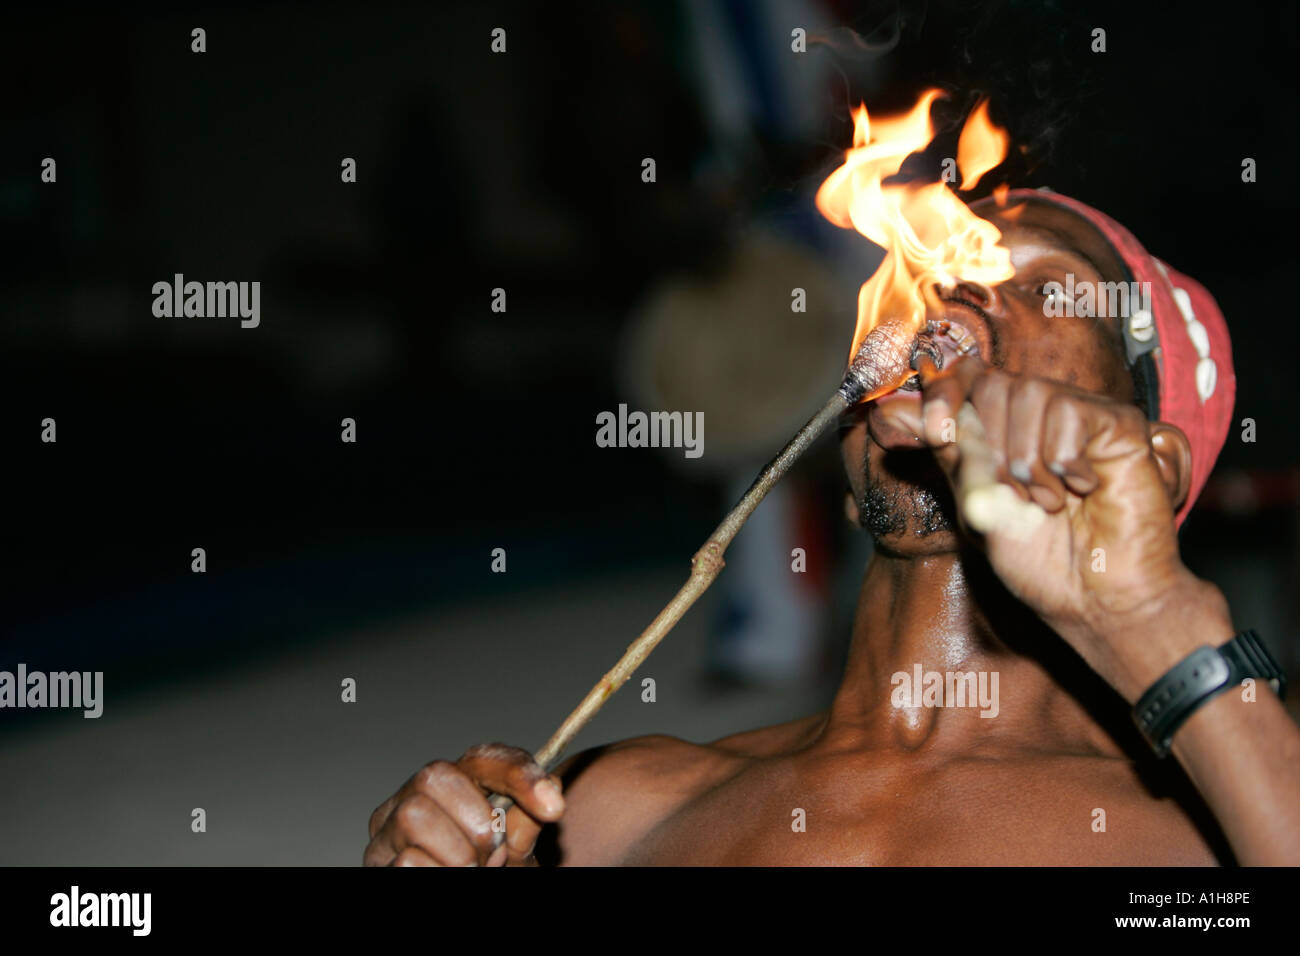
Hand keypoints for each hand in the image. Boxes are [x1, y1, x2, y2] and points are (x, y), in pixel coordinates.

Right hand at [364, 743, 564, 865]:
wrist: (470, 896)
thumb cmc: (492, 870)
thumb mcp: (516, 848)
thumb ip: (527, 820)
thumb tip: (549, 790)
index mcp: (457, 781)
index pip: (485, 757)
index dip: (520, 775)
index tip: (554, 807)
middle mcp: (414, 795)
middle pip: (435, 775)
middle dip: (476, 822)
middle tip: (493, 855)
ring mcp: (388, 827)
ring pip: (414, 815)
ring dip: (457, 854)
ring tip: (470, 870)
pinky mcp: (376, 859)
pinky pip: (406, 859)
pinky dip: (436, 873)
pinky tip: (444, 877)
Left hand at [883, 356, 1229, 700]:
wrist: (1094, 601)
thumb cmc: (1041, 562)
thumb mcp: (974, 504)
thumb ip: (944, 452)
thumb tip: (891, 410)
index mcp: (1004, 430)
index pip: (967, 376)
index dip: (945, 392)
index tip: (936, 429)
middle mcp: (1042, 415)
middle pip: (994, 384)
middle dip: (989, 446)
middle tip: (1012, 495)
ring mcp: (1083, 416)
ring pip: (1031, 393)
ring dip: (1025, 460)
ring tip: (1046, 502)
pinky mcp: (1120, 426)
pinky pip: (1071, 412)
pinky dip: (1064, 461)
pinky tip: (1083, 490)